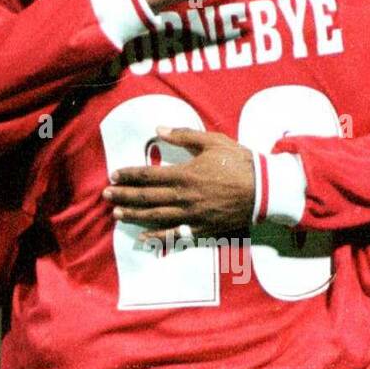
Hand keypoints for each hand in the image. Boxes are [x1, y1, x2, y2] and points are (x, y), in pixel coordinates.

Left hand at [104, 126, 255, 237]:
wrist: (263, 189)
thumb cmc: (239, 162)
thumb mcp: (212, 141)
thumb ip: (184, 136)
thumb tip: (158, 130)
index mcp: (184, 174)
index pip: (149, 175)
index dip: (129, 175)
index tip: (114, 175)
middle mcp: (184, 197)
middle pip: (147, 197)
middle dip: (124, 195)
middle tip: (105, 195)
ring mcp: (191, 215)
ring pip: (156, 217)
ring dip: (134, 215)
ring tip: (116, 214)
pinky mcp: (201, 228)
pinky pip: (175, 235)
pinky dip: (158, 238)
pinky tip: (143, 238)